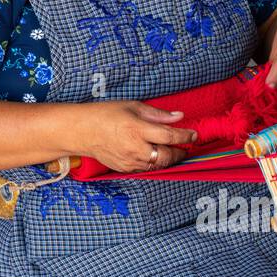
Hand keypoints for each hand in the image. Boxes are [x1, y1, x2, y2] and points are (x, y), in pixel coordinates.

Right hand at [75, 101, 197, 171]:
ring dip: (168, 159)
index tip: (194, 134)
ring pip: (157, 165)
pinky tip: (154, 155)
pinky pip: (145, 169)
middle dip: (179, 152)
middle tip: (184, 147)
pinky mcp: (124, 168)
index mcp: (137, 129)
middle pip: (166, 156)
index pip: (168, 136)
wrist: (82, 131)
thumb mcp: (133, 107)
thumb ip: (157, 114)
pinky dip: (154, 163)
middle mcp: (134, 147)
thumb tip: (178, 117)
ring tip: (172, 151)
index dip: (184, 136)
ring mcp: (129, 160)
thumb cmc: (106, 114)